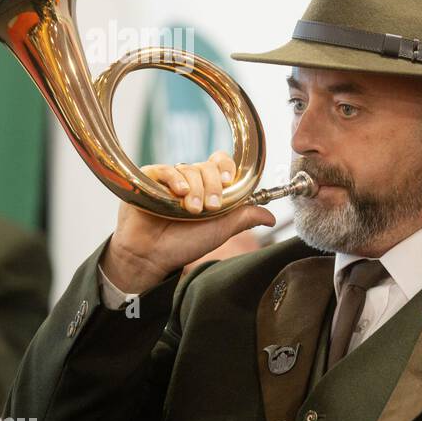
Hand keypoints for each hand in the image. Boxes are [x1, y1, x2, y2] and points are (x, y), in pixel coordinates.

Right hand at [101, 150, 275, 293]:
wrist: (153, 256)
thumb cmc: (185, 243)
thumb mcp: (222, 230)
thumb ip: (245, 218)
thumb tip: (272, 218)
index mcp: (209, 188)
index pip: (222, 164)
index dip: (227, 169)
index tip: (230, 182)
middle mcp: (191, 181)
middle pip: (208, 166)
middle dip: (214, 187)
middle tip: (210, 208)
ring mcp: (170, 180)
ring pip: (190, 169)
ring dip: (196, 190)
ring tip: (191, 211)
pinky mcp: (149, 179)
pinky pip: (165, 169)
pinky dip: (175, 179)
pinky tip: (179, 193)